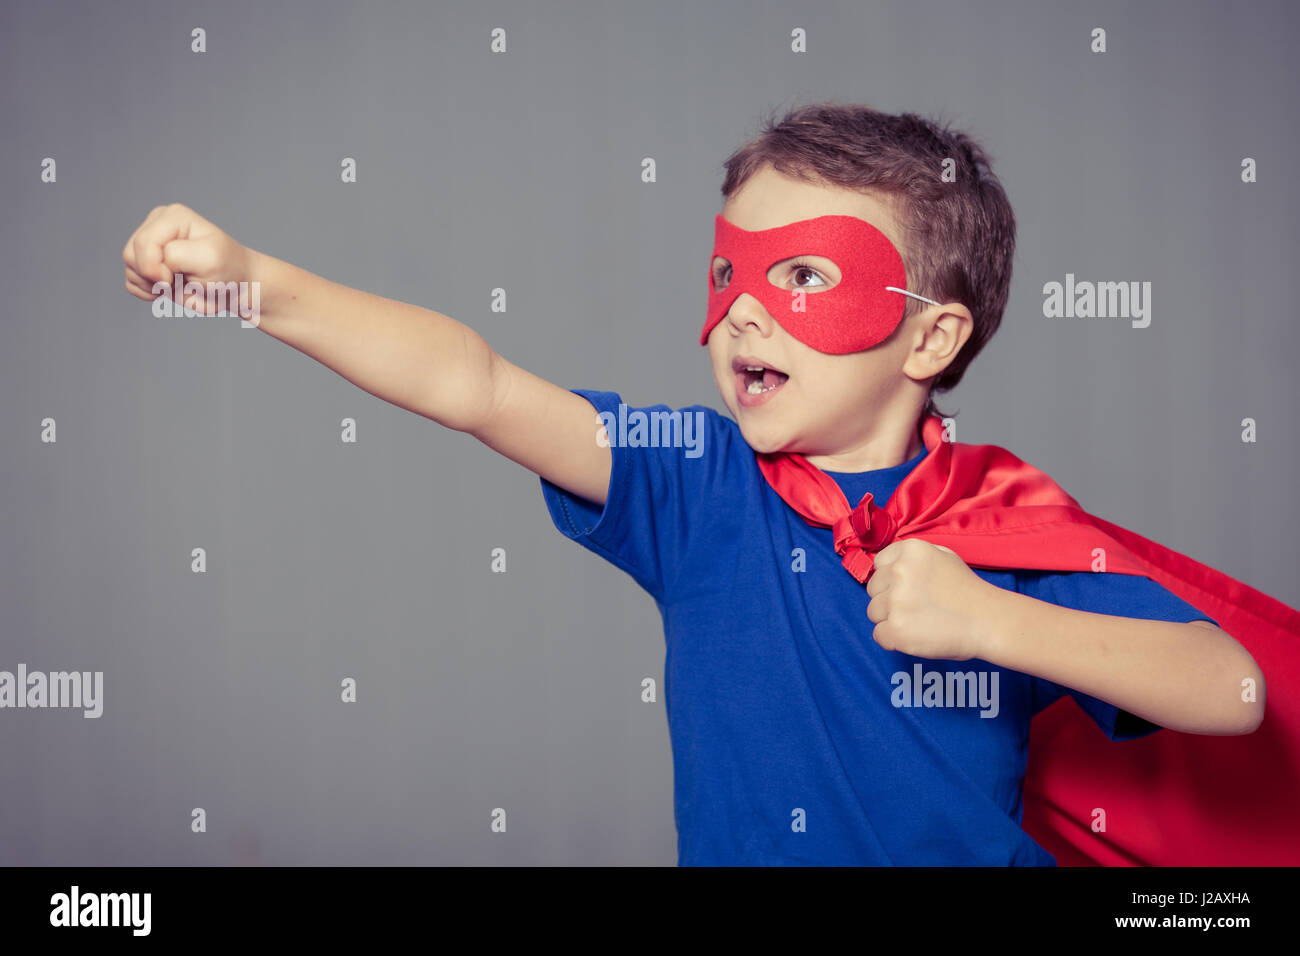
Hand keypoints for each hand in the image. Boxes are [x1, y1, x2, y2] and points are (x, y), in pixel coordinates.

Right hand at [122, 203, 260, 316]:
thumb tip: (152, 264)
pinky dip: (148, 292)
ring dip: (152, 285)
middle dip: (154, 276)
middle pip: (131, 255)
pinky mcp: (146, 262)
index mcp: (172, 217)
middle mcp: (156, 225)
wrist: (235, 285)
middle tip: (182, 280)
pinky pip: (131, 282)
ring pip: (130, 269)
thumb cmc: (226, 270)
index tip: (182, 277)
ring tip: (178, 283)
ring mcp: (149, 243)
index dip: (158, 268)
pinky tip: (169, 288)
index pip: (145, 244)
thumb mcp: (208, 259)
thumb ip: (175, 255)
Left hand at [865, 538, 998, 660]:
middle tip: (916, 608)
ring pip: (873, 613)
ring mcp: (896, 601)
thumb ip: (912, 558)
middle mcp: (899, 572)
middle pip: (873, 589)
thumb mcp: (943, 556)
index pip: (879, 564)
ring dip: (890, 619)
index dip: (891, 579)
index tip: (907, 589)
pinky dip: (893, 640)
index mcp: (910, 551)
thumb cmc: (968, 590)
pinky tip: (915, 636)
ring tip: (918, 622)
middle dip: (889, 599)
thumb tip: (887, 567)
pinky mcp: (896, 629)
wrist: (988, 621)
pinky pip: (879, 635)